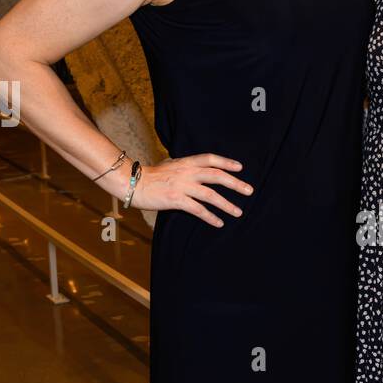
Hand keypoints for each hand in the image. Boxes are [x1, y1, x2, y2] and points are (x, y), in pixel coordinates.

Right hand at [129, 153, 252, 226]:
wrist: (133, 183)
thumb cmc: (151, 175)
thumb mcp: (169, 164)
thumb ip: (184, 165)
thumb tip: (195, 167)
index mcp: (186, 162)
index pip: (210, 159)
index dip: (226, 162)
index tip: (240, 168)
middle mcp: (186, 172)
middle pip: (216, 176)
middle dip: (235, 184)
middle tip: (249, 191)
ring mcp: (182, 186)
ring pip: (211, 195)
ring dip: (227, 204)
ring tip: (238, 212)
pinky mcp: (176, 200)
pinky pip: (198, 210)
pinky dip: (210, 217)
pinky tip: (219, 223)